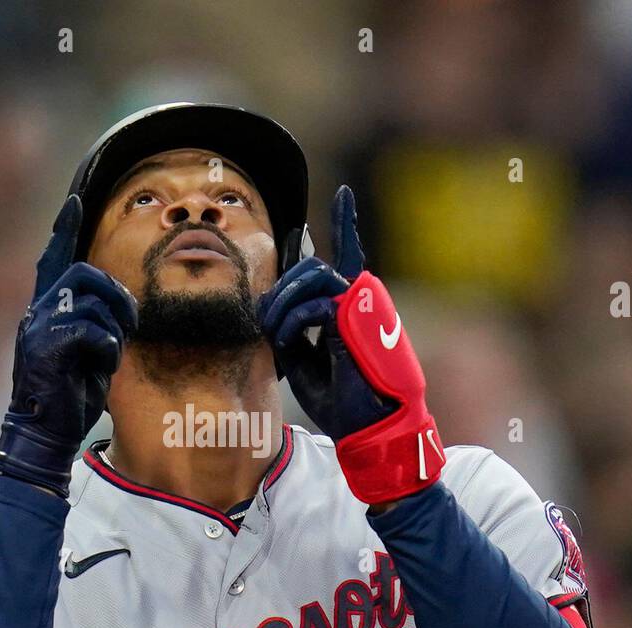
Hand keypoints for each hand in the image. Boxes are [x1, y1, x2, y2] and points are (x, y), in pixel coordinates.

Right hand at [0, 195, 137, 496]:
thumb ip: (97, 326)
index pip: (54, 260)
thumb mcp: (89, 355)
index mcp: (45, 312)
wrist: (46, 434)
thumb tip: (120, 310)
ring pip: (91, 298)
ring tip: (111, 352)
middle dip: (117, 295)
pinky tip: (101, 365)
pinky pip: (92, 329)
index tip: (74, 201)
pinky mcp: (47, 347)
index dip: (64, 230)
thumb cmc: (70, 398)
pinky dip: (108, 347)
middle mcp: (37, 313)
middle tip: (128, 324)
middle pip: (85, 273)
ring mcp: (39, 328)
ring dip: (115, 325)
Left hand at [259, 186, 443, 504]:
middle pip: (312, 265)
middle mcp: (359, 301)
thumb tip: (271, 312)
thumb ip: (291, 331)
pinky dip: (293, 320)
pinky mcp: (358, 317)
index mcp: (349, 308)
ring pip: (313, 272)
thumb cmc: (339, 400)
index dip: (347, 223)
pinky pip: (315, 302)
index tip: (345, 195)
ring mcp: (361, 306)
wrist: (366, 428)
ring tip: (275, 329)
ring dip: (283, 299)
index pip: (349, 255)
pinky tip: (289, 341)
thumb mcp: (303, 363)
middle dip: (279, 288)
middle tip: (265, 321)